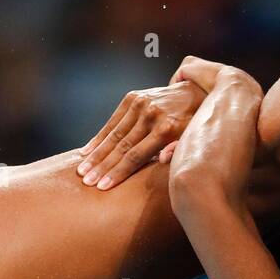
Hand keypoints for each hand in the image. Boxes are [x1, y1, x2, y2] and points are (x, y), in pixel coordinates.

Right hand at [77, 79, 206, 189]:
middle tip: (86, 182)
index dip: (118, 172)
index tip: (102, 187)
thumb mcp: (193, 140)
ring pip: (114, 135)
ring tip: (82, 170)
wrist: (197, 91)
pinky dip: (99, 137)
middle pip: (121, 147)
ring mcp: (141, 104)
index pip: (136, 156)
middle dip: (102, 166)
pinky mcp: (133, 97)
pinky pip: (112, 121)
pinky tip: (86, 151)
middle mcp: (152, 115)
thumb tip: (162, 161)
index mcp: (167, 129)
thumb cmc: (195, 124)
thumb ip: (177, 151)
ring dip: (96, 154)